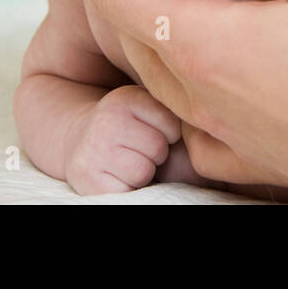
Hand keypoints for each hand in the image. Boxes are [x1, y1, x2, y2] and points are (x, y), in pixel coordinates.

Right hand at [64, 84, 180, 194]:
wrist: (79, 139)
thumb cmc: (128, 125)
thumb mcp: (148, 106)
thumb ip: (174, 108)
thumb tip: (207, 125)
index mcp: (128, 98)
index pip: (172, 125)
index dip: (169, 134)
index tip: (154, 131)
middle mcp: (106, 120)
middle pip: (158, 149)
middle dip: (155, 155)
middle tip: (138, 149)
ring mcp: (93, 149)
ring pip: (143, 172)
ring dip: (142, 173)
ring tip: (128, 161)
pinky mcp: (86, 177)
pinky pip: (126, 190)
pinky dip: (127, 188)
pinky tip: (116, 175)